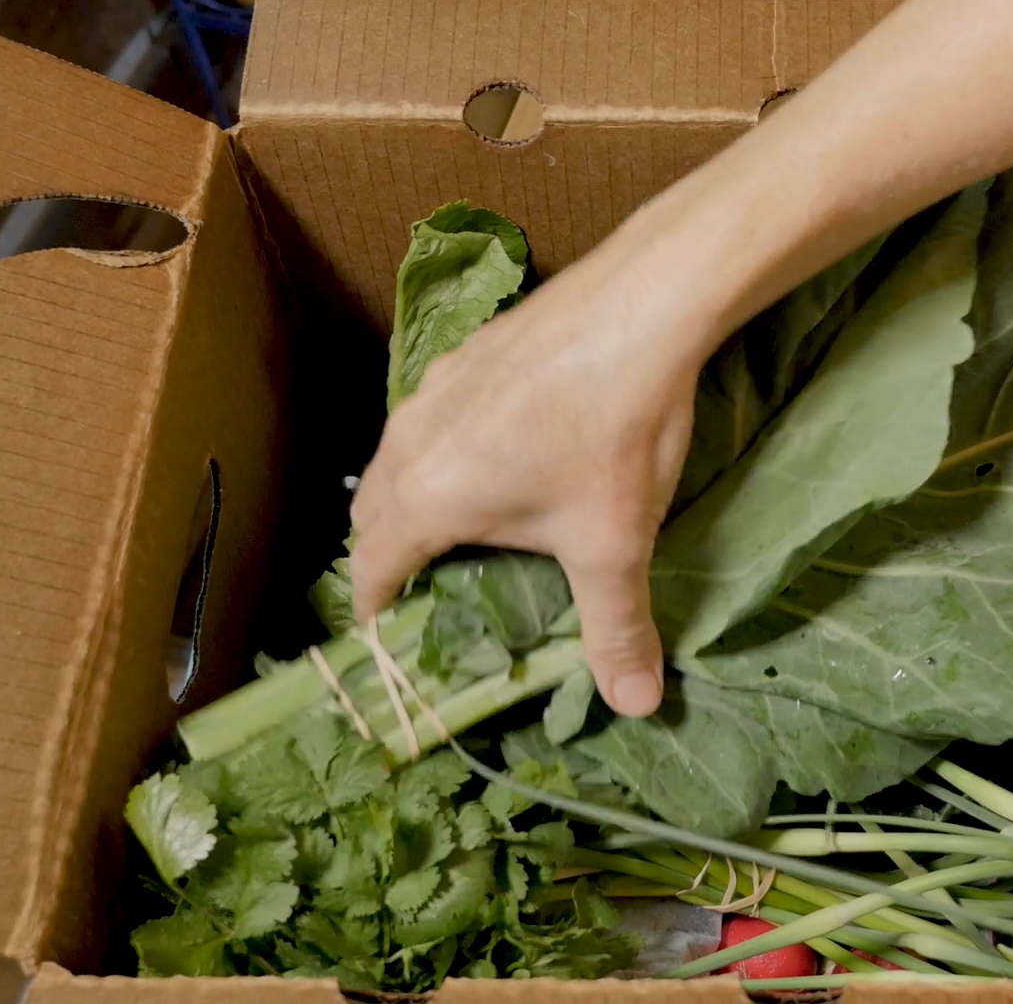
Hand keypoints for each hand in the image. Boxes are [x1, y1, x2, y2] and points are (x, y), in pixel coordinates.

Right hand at [348, 257, 702, 716]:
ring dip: (416, 499)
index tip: (396, 642)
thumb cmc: (612, 435)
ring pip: (400, 459)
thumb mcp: (615, 544)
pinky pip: (434, 417)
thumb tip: (636, 705)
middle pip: (372, 512)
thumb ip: (616, 630)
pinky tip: (506, 455)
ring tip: (468, 531)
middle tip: (435, 595)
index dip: (378, 613)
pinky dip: (446, 451)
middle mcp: (409, 440)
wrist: (642, 306)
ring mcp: (435, 387)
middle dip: (390, 559)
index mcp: (425, 497)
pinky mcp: (470, 353)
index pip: (370, 569)